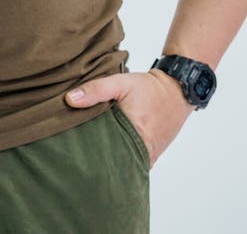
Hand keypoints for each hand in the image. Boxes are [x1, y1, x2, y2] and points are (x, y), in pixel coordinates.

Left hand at [65, 69, 194, 167]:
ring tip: (89, 150)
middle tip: (76, 152)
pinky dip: (121, 155)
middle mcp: (142, 153)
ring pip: (123, 164)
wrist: (177, 90)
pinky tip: (107, 148)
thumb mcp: (122, 82)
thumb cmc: (149, 88)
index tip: (71, 149)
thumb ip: (97, 90)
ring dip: (109, 157)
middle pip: (112, 163)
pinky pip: (132, 160)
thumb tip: (69, 99)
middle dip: (96, 158)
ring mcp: (148, 157)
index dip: (87, 153)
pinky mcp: (151, 154)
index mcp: (134, 138)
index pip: (104, 156)